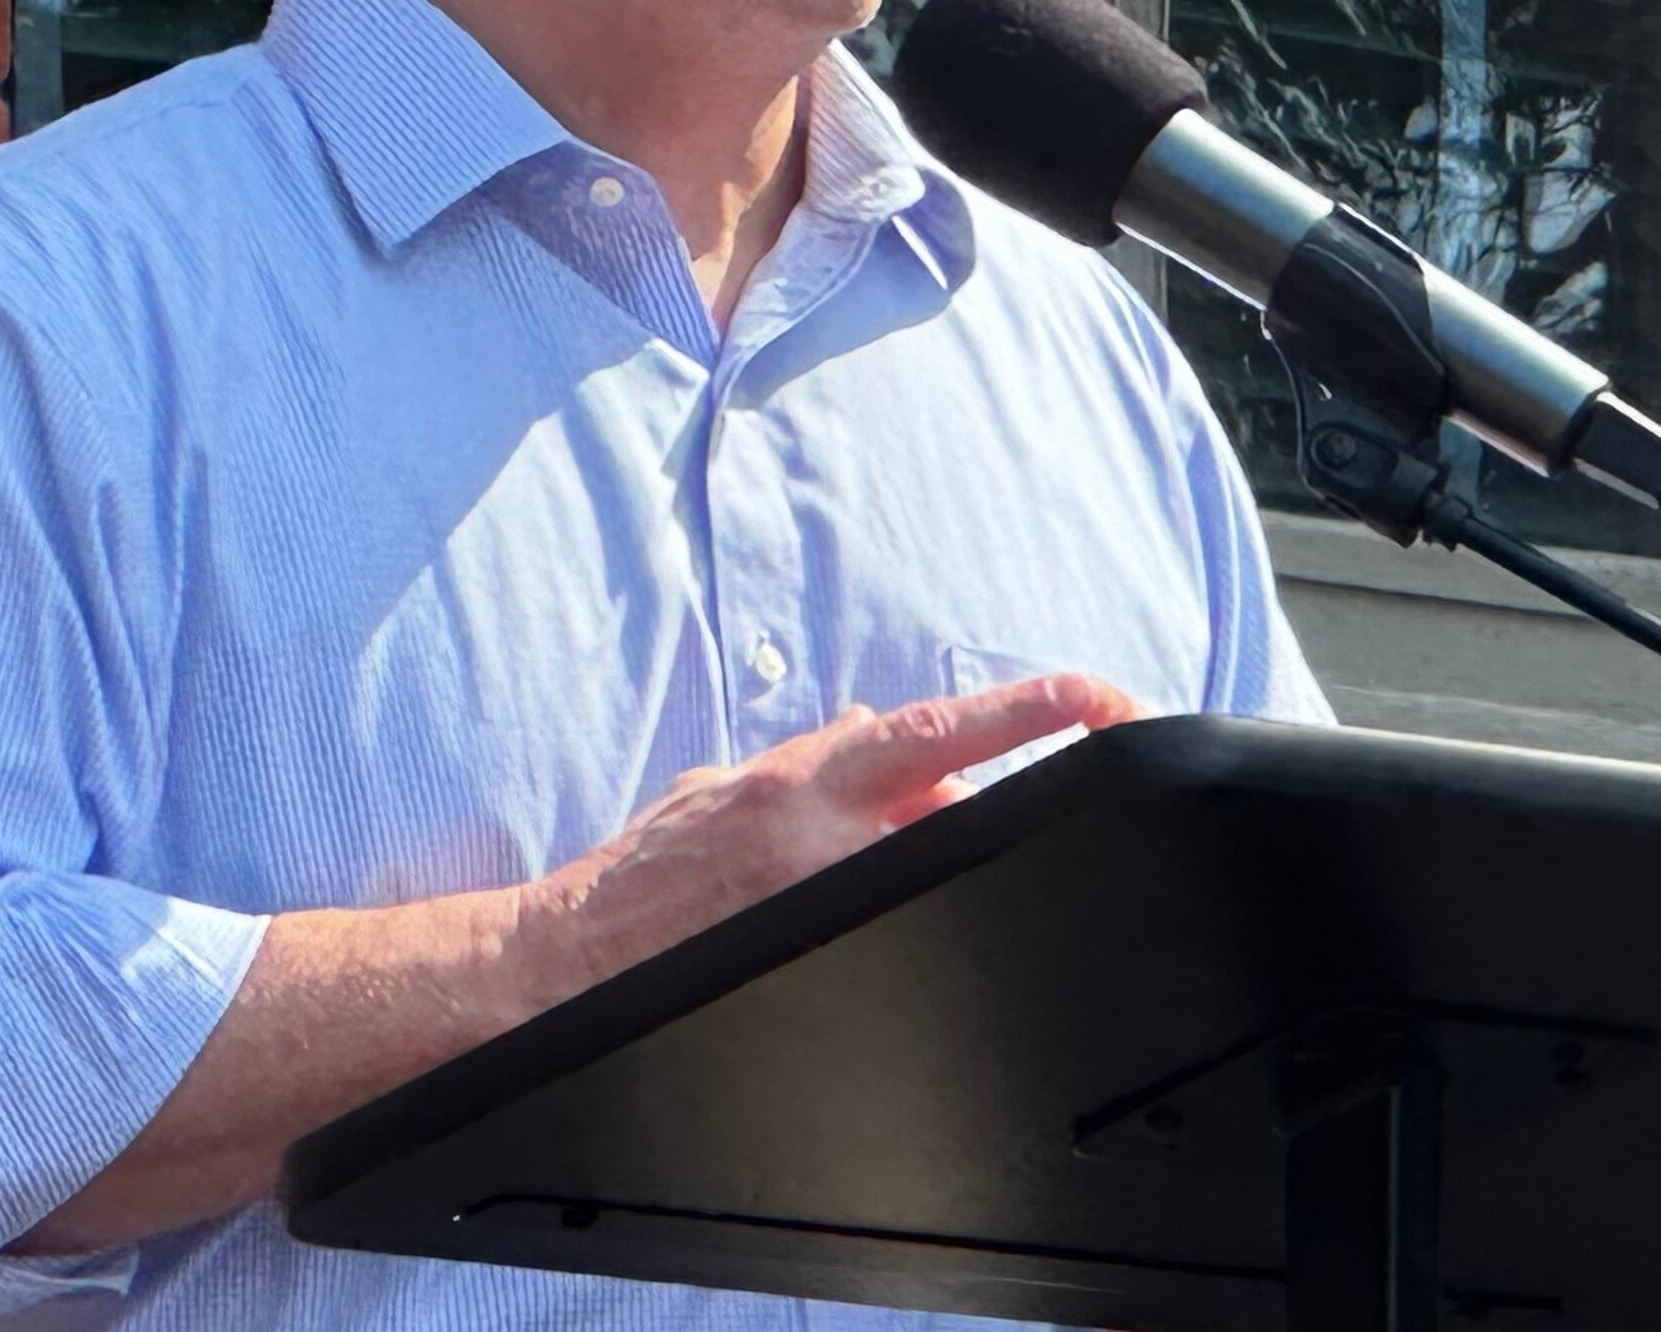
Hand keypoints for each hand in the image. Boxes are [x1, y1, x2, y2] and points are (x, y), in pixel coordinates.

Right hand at [522, 674, 1140, 990]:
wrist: (565, 962)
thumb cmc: (641, 880)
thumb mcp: (718, 795)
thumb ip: (803, 763)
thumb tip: (870, 726)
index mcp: (797, 784)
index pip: (932, 734)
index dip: (1024, 711)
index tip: (1095, 698)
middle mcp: (820, 839)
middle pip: (950, 817)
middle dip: (946, 826)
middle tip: (905, 847)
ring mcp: (821, 907)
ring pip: (926, 873)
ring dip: (910, 877)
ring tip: (825, 897)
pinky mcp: (809, 961)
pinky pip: (895, 938)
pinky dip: (885, 930)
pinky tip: (836, 944)